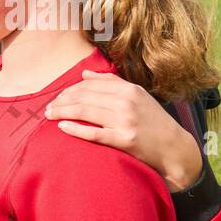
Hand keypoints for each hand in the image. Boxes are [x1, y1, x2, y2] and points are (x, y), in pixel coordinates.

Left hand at [44, 70, 203, 191]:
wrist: (174, 147)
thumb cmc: (152, 121)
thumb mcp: (137, 96)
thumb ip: (111, 83)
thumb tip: (85, 74)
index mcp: (129, 89)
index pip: (90, 85)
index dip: (69, 90)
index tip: (57, 97)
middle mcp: (127, 102)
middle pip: (84, 97)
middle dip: (61, 101)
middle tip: (47, 108)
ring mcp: (126, 121)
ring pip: (85, 112)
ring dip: (62, 112)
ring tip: (49, 116)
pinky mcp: (125, 140)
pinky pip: (94, 133)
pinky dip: (75, 129)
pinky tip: (61, 127)